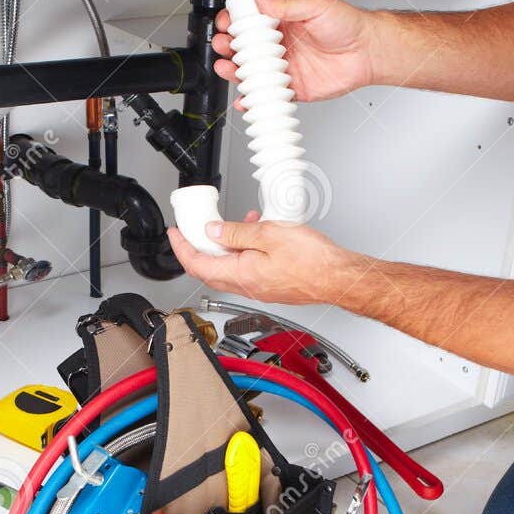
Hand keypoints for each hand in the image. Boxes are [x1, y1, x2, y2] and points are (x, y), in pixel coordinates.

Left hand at [167, 213, 369, 306]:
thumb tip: (213, 231)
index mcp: (241, 274)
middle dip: (197, 248)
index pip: (197, 264)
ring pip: (228, 268)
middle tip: (193, 230)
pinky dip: (242, 252)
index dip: (181, 248)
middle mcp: (247, 286)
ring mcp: (259, 288)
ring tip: (230, 225)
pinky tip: (254, 235)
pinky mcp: (271, 286)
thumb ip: (237, 233)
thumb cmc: (313, 261)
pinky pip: (246, 269)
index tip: (175, 234)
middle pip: (209, 269)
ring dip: (223, 247)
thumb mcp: (269, 234)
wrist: (338, 278)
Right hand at [213, 0, 380, 103]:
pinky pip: (268, 94)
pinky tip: (244, 97)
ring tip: (226, 67)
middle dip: (228, 46)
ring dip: (234, 71)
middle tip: (223, 45)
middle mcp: (280, 45)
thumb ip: (286, 5)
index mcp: (282, 22)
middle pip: (244, 47)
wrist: (367, 52)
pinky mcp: (292, 88)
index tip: (225, 23)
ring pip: (251, 72)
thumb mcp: (315, 6)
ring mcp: (284, 67)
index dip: (234, 22)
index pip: (250, 22)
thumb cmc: (348, 25)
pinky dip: (253, 98)